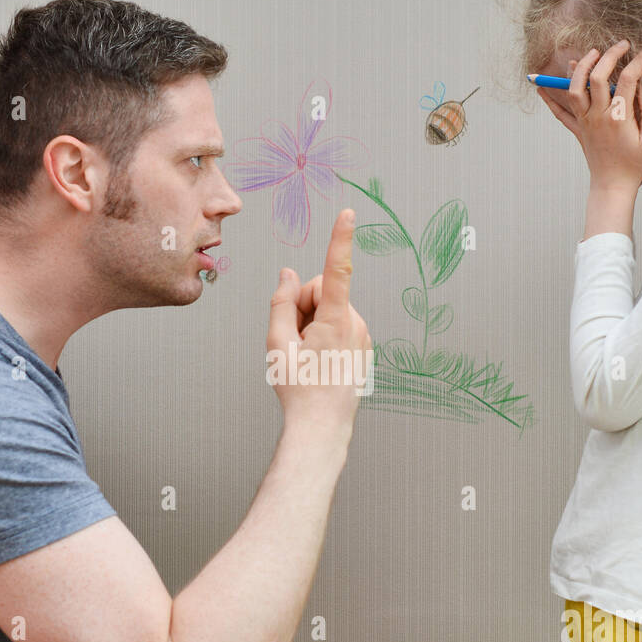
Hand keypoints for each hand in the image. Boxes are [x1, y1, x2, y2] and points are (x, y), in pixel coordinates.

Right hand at [267, 209, 372, 434]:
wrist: (322, 426)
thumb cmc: (299, 390)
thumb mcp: (278, 344)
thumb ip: (281, 302)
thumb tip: (289, 273)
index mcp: (335, 320)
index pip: (336, 270)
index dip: (340, 239)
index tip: (349, 214)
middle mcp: (356, 323)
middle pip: (319, 292)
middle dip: (302, 307)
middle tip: (292, 341)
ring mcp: (363, 335)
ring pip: (328, 308)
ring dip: (311, 323)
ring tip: (306, 355)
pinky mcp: (364, 343)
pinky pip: (337, 324)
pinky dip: (323, 333)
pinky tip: (318, 359)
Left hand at [537, 40, 641, 193]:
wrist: (613, 186)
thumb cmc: (635, 165)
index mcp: (619, 118)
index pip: (628, 79)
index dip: (640, 60)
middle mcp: (598, 117)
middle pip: (598, 77)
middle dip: (609, 55)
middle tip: (621, 45)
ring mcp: (585, 123)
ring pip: (574, 89)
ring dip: (579, 68)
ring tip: (591, 54)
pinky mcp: (577, 130)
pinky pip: (559, 113)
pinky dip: (549, 100)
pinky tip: (540, 87)